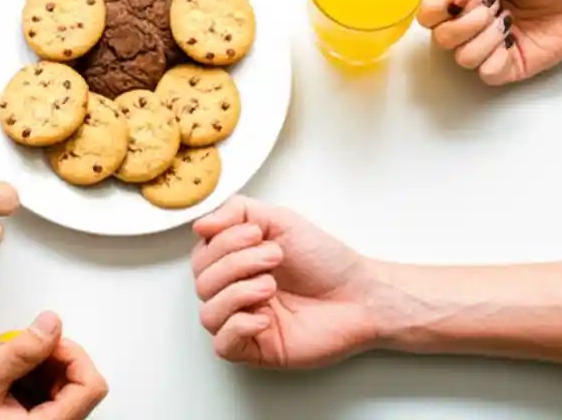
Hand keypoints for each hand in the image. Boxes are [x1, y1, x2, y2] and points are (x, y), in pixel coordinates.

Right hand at [0, 312, 107, 419]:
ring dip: (24, 357)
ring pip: (51, 379)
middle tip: (17, 341)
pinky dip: (15, 367)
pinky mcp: (19, 418)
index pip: (89, 387)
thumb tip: (51, 326)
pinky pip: (33, 386)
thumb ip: (20, 352)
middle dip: (42, 354)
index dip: (72, 354)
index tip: (49, 338)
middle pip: (72, 380)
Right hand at [191, 196, 377, 368]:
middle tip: (274, 257)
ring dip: (237, 293)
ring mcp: (245, 321)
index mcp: (237, 262)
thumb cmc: (326, 261)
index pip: (202, 255)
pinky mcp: (258, 349)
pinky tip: (263, 316)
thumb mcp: (281, 220)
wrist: (360, 294)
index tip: (256, 234)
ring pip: (208, 314)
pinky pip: (223, 345)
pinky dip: (237, 327)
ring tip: (271, 284)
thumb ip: (238, 211)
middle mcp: (237, 291)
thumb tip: (200, 224)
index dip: (222, 243)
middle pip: (202, 282)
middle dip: (235, 264)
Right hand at [417, 0, 561, 84]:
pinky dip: (499, 57)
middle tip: (497, 6)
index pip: (427, 14)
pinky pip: (486, 73)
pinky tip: (515, 41)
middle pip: (440, 38)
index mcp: (463, 0)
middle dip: (469, 20)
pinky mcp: (507, 68)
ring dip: (488, 37)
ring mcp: (487, 49)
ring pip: (463, 57)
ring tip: (510, 22)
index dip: (443, 7)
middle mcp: (469, 26)